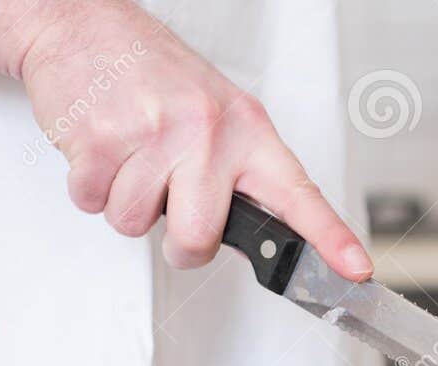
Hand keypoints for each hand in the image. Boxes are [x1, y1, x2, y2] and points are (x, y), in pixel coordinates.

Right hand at [19, 0, 370, 276]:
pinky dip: (89, 185)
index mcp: (246, 129)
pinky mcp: (101, 139)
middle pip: (198, 239)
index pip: (298, 194)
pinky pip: (93, 202)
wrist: (83, 23)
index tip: (355, 269)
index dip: (330, 238)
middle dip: (177, 242)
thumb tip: (257, 238)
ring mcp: (154, 134)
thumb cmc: (151, 73)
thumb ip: (239, 173)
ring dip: (125, 202)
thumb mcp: (216, 112)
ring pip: (135, 223)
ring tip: (131, 154)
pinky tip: (103, 146)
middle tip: (170, 204)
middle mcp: (207, 131)